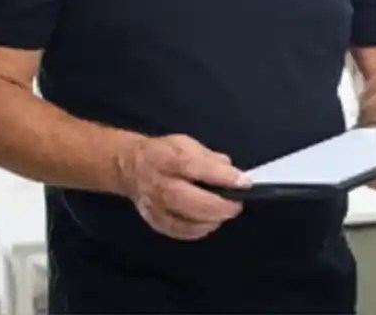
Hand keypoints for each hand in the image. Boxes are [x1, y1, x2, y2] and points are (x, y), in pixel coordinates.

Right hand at [120, 134, 250, 240]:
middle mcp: (156, 182)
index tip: (244, 182)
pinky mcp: (154, 220)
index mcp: (165, 157)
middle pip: (188, 199)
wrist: (130, 166)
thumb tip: (233, 173)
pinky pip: (180, 231)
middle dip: (218, 205)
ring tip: (223, 212)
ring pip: (184, 219)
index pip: (193, 166)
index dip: (220, 176)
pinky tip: (209, 221)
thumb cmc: (164, 154)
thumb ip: (209, 158)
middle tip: (236, 204)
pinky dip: (199, 229)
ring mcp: (153, 204)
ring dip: (211, 218)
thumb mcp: (185, 144)